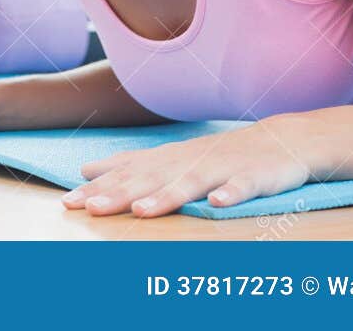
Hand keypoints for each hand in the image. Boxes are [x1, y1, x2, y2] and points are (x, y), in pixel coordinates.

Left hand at [62, 118, 311, 217]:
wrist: (284, 140)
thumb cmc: (220, 155)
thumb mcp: (170, 158)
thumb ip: (128, 166)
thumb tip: (84, 170)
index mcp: (168, 159)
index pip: (126, 174)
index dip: (98, 188)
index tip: (68, 203)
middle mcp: (189, 161)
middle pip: (151, 179)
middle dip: (120, 194)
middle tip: (92, 210)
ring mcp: (223, 167)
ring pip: (191, 182)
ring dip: (167, 196)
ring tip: (142, 210)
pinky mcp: (256, 176)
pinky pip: (243, 186)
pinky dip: (231, 193)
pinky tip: (217, 203)